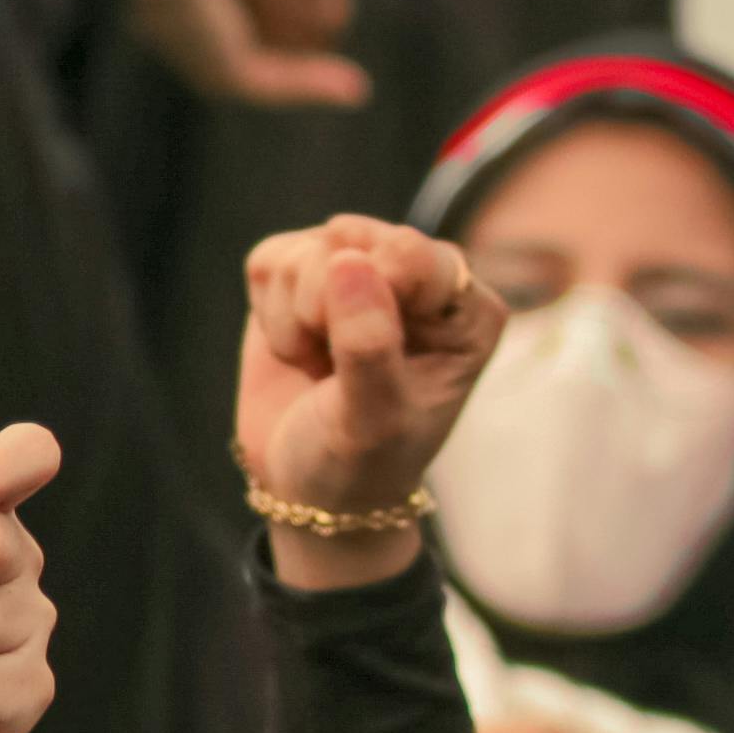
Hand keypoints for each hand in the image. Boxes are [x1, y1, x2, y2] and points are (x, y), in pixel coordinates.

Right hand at [235, 217, 503, 576]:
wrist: (310, 490)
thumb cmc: (362, 463)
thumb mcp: (375, 420)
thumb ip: (367, 344)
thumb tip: (344, 259)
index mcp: (465, 311)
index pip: (411, 253)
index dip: (369, 294)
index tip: (355, 353)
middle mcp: (418, 280)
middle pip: (350, 242)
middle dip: (322, 309)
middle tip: (332, 366)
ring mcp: (360, 271)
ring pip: (303, 253)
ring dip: (292, 320)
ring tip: (317, 365)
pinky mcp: (305, 274)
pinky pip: (270, 259)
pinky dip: (268, 312)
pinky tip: (295, 348)